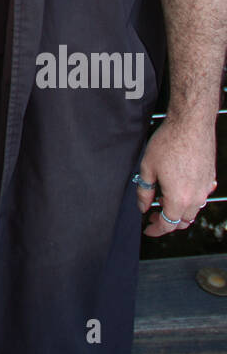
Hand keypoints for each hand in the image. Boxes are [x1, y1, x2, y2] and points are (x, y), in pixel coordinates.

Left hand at [135, 117, 217, 235]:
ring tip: (164, 200)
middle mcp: (196, 197)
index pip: (167, 225)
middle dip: (167, 223)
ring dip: (179, 211)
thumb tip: (143, 207)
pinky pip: (201, 197)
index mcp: (179, 199)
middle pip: (182, 221)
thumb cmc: (168, 142)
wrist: (191, 124)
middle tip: (153, 215)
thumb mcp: (148, 167)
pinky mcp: (210, 178)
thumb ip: (144, 191)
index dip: (155, 230)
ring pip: (193, 210)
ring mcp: (205, 188)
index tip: (147, 229)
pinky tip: (180, 189)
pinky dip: (190, 199)